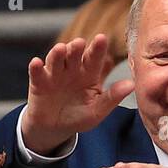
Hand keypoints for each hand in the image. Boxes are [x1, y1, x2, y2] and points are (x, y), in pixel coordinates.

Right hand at [21, 33, 135, 154]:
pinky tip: (36, 63)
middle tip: (80, 43)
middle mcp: (72, 70)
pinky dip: (36, 68)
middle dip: (76, 48)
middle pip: (74, 55)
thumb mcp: (97, 110)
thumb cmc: (79, 117)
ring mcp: (54, 74)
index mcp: (89, 74)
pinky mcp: (39, 82)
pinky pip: (36, 73)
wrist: (55, 128)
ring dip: (57, 54)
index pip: (94, 58)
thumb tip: (132, 85)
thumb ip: (112, 97)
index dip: (97, 49)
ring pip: (56, 60)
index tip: (102, 38)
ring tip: (61, 49)